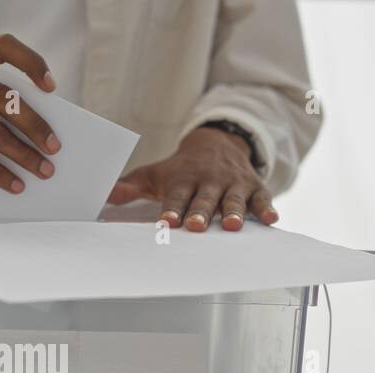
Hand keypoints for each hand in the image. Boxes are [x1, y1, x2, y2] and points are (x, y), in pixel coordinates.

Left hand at [107, 126, 277, 231]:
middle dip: (201, 211)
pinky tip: (271, 219)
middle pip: (205, 198)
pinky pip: (262, 197)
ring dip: (234, 211)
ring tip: (232, 226)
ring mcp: (233, 183)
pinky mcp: (254, 186)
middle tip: (196, 226)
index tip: (167, 222)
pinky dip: (267, 207)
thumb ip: (130, 186)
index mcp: (184, 178)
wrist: (216, 143)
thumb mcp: (154, 173)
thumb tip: (104, 196)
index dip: (172, 208)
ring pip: (233, 198)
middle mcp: (209, 179)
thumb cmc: (180, 169)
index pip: (176, 195)